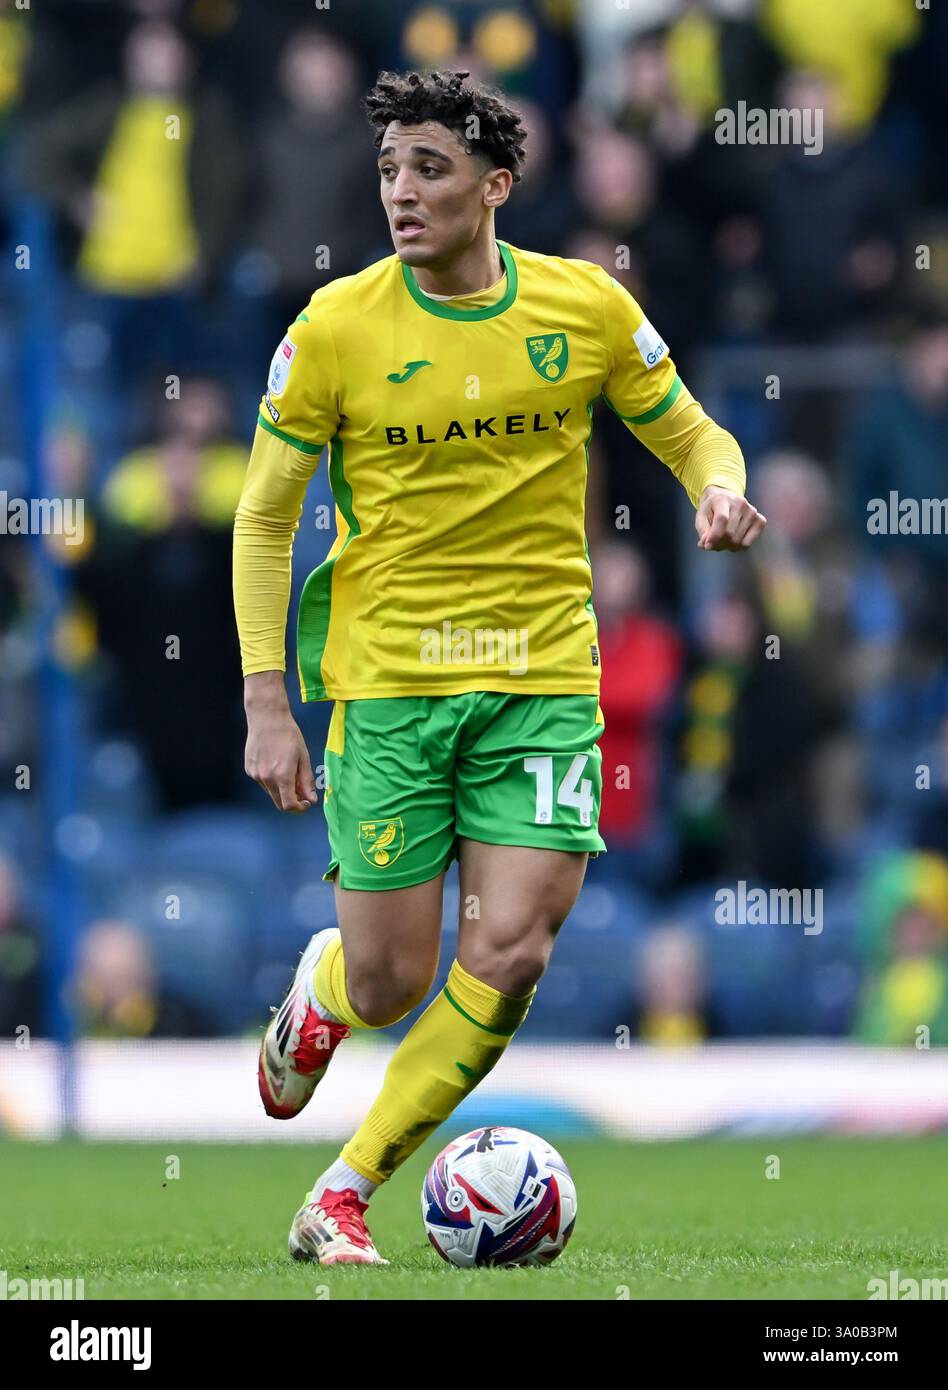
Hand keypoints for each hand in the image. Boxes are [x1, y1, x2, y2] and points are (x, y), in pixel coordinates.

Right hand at [243, 673, 317, 812]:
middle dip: (292, 801)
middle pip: (279, 803)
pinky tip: (275, 762)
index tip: (306, 802)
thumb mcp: (303, 757)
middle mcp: (266, 778)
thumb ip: (306, 781)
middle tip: (301, 790)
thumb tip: (311, 799)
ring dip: (281, 789)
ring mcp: (255, 774)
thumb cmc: (288, 735)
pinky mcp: (249, 769)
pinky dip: (272, 780)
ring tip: (288, 769)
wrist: (267, 718)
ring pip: (271, 792)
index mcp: (282, 776)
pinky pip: (263, 782)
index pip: (289, 806)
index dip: (300, 808)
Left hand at [696, 486, 766, 551]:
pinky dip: (738, 547)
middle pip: (729, 533)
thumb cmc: (712, 510)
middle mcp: (740, 503)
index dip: (714, 535)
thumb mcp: (701, 517)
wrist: (726, 500)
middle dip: (718, 543)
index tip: (707, 546)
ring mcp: (752, 511)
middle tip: (713, 542)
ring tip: (722, 539)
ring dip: (727, 546)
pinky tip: (733, 540)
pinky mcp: (760, 520)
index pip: (722, 519)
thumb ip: (702, 531)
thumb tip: (707, 545)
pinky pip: (747, 544)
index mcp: (722, 499)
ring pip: (737, 541)